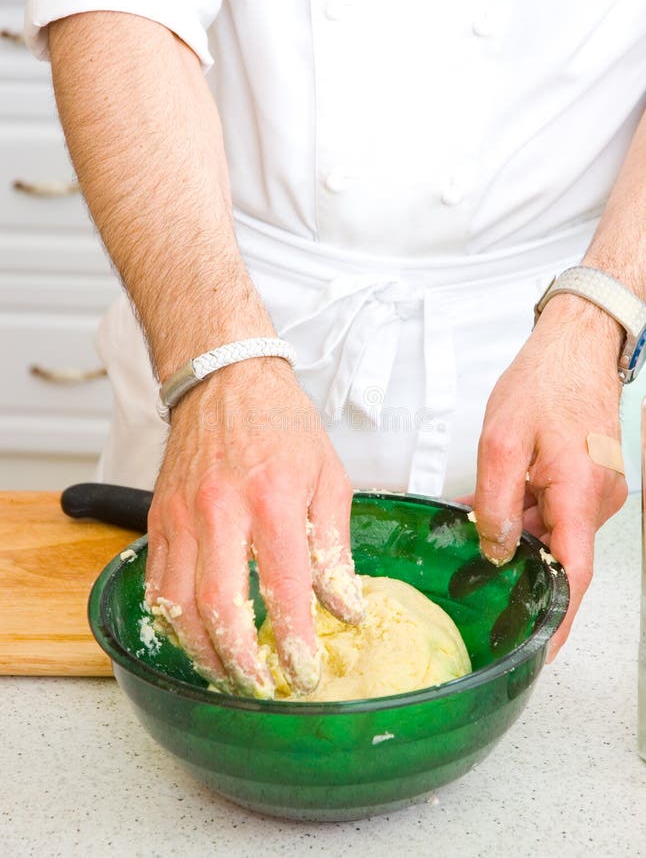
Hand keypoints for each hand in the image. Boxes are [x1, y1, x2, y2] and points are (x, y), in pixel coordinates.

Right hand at [144, 358, 364, 696]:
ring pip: (178, 606)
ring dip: (203, 653)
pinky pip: (156, 584)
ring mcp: (181, 517)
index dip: (295, 642)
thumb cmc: (281, 424)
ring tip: (229, 675)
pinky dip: (172, 621)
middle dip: (241, 664)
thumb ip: (335, 547)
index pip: (285, 589)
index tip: (306, 674)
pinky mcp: (159, 519)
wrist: (224, 380)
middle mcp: (220, 511)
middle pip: (219, 608)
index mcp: (273, 499)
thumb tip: (345, 608)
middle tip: (263, 690)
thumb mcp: (329, 477)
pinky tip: (194, 637)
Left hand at [471, 295, 627, 657]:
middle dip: (518, 558)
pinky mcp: (590, 481)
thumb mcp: (501, 439)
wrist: (575, 347)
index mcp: (579, 493)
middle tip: (479, 555)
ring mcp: (597, 491)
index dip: (559, 618)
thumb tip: (495, 547)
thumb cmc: (544, 383)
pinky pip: (557, 510)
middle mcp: (596, 499)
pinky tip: (503, 492)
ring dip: (519, 527)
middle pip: (556, 552)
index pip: (572, 574)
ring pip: (553, 530)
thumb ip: (495, 500)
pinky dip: (528, 508)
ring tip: (487, 502)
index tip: (541, 648)